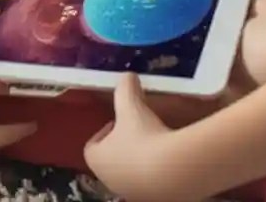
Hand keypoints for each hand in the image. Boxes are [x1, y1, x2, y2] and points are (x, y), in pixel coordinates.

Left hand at [84, 74, 188, 201]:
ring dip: (139, 160)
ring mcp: (131, 193)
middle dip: (122, 146)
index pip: (92, 147)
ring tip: (158, 143)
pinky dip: (156, 171)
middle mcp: (109, 180)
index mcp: (97, 159)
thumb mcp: (132, 106)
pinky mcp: (152, 198)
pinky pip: (150, 184)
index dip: (103, 132)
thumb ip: (125, 89)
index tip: (119, 120)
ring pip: (130, 174)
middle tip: (139, 130)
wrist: (173, 170)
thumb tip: (127, 76)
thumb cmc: (143, 136)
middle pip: (110, 161)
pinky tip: (171, 158)